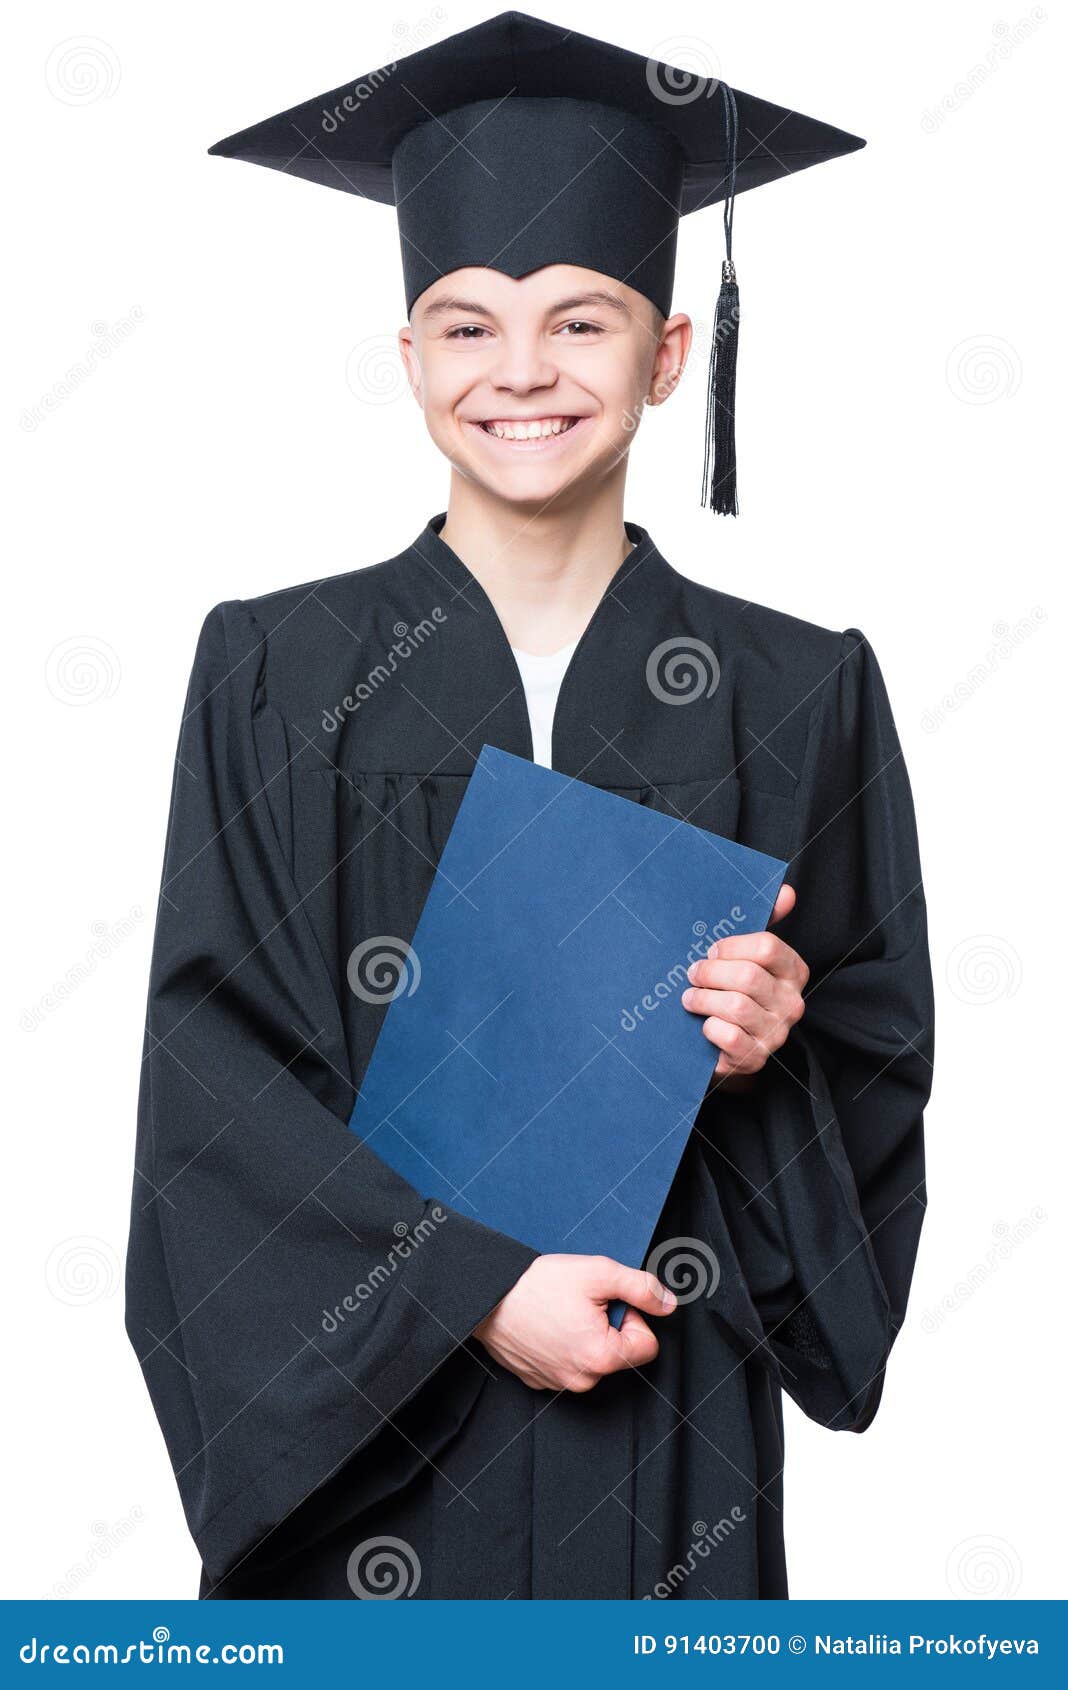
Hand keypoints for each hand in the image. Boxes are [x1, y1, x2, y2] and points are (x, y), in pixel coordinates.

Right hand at [473, 1254, 676, 1391]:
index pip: (648, 1345)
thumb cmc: (538, 1284)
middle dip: (608, 1327)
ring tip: (560, 1313)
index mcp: (602, 1356)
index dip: (632, 1316)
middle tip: (581, 1304)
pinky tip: (547, 1326)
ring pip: (592, 1360)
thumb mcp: (599, 1273)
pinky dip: (562, 1346)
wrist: (487, 1295)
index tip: (607, 1303)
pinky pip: (567, 1365)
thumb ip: (642, 1288)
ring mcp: (559, 1384)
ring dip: (585, 1336)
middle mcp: (582, 1380)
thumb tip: (668, 1304)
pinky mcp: (539, 1381)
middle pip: (619, 1353)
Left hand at [681, 884, 807, 1083]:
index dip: (731, 947)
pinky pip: (730, 1038)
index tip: (712, 950)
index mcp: (793, 971)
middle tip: (692, 974)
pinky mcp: (756, 1058)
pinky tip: (703, 1025)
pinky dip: (709, 1029)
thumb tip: (786, 891)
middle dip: (710, 973)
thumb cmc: (733, 989)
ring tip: (690, 998)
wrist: (722, 1043)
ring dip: (703, 1000)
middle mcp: (792, 1003)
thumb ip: (766, 921)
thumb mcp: (747, 955)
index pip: (767, 947)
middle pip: (747, 977)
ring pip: (735, 1006)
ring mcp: (776, 1033)